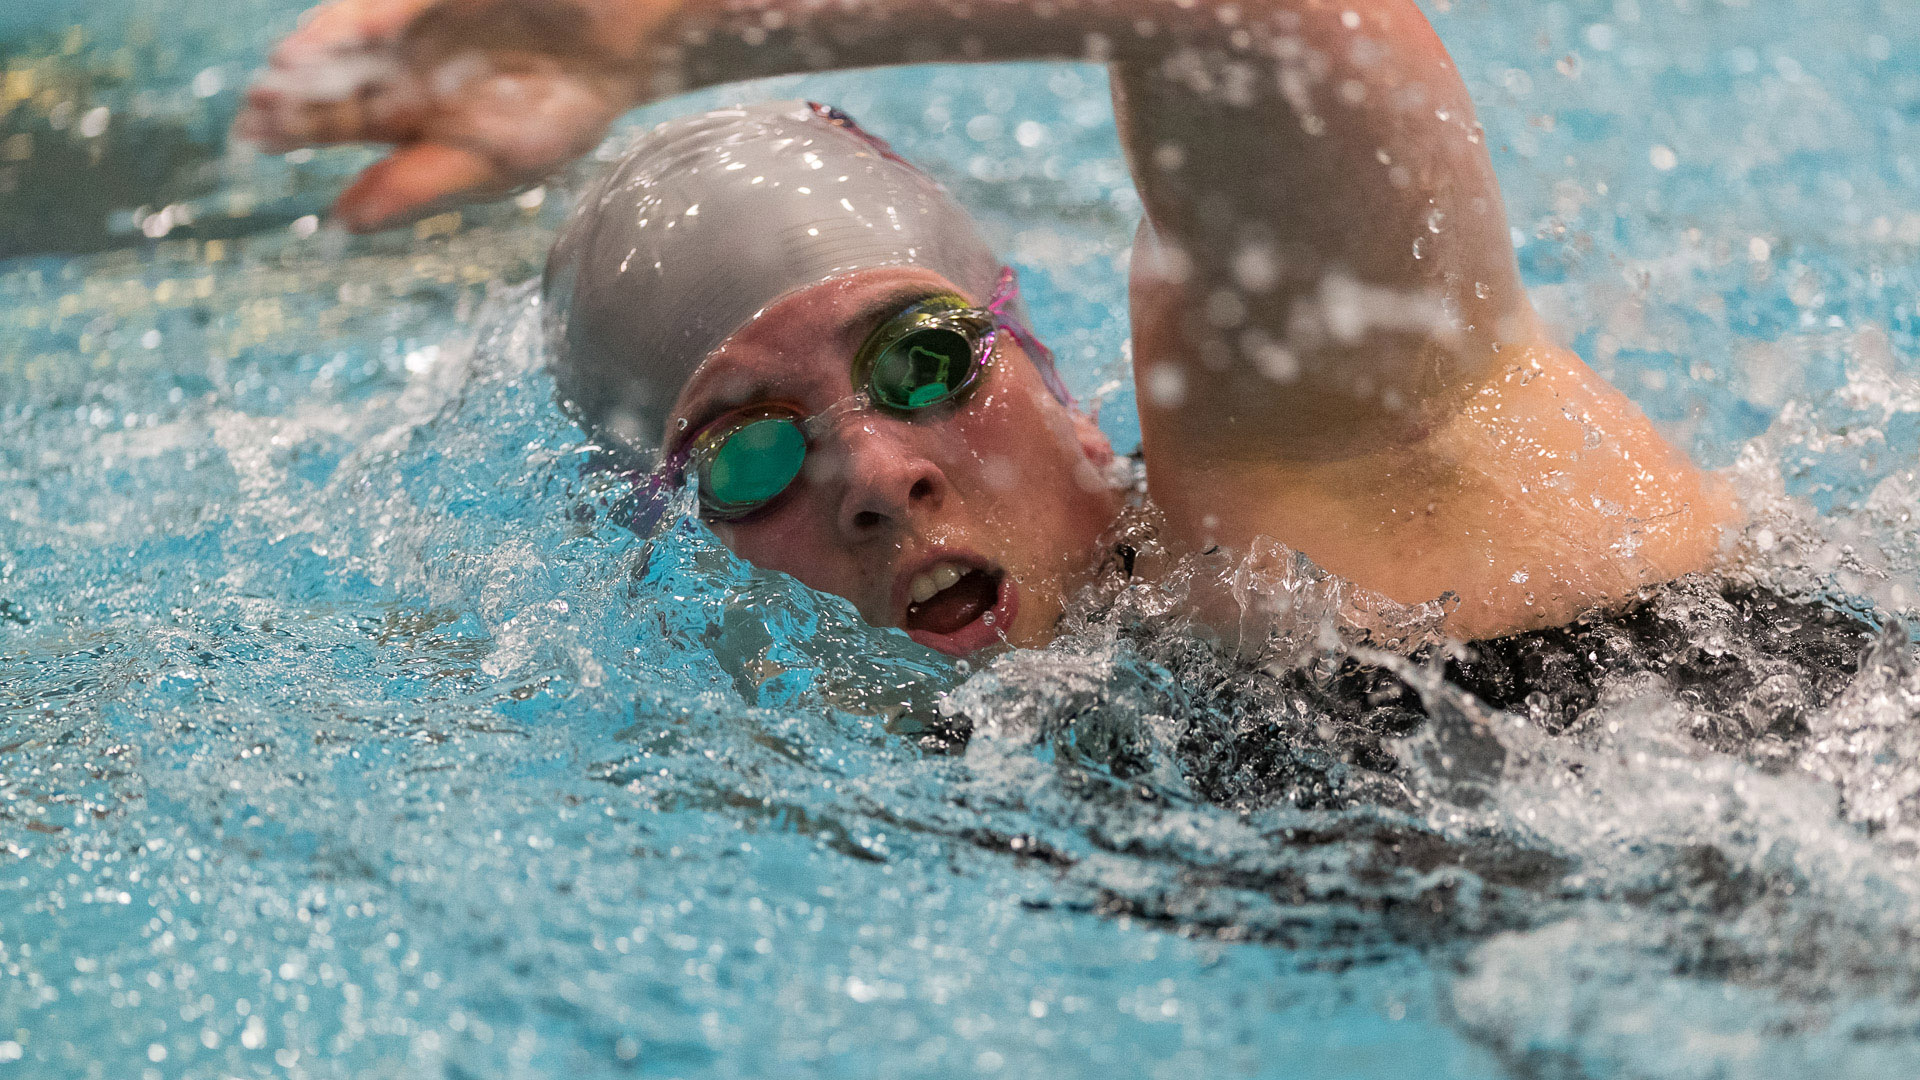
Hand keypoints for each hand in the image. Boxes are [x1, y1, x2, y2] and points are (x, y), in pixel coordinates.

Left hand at [235, 0, 660, 230]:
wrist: (630, 39)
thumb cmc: (568, 106)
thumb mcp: (494, 161)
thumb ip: (419, 185)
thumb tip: (343, 221)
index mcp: (415, 114)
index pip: (343, 121)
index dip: (301, 126)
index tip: (259, 135)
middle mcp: (405, 64)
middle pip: (334, 76)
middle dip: (295, 92)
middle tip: (255, 112)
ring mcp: (417, 24)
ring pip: (351, 38)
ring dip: (314, 55)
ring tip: (281, 76)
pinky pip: (395, 5)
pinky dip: (365, 22)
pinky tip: (338, 42)